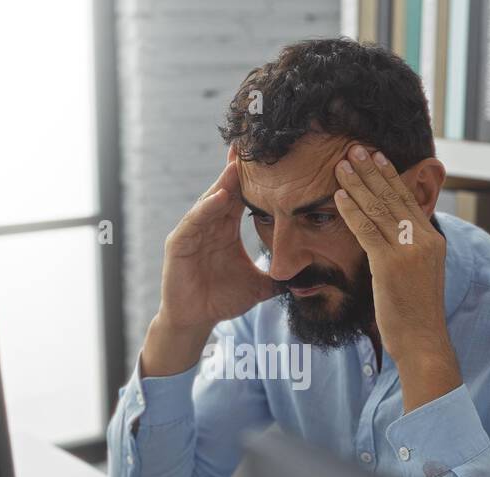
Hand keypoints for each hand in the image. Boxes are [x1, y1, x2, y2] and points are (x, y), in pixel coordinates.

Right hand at [142, 148, 274, 376]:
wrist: (196, 320)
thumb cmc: (221, 299)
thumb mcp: (258, 286)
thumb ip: (280, 278)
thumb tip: (310, 278)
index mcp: (226, 229)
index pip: (241, 196)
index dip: (254, 179)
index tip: (271, 158)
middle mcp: (209, 225)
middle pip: (225, 190)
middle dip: (236, 169)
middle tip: (251, 143)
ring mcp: (192, 232)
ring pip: (209, 201)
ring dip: (222, 183)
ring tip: (237, 165)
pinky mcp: (179, 244)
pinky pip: (194, 222)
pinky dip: (206, 209)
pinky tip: (219, 197)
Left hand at [334, 145, 460, 411]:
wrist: (423, 341)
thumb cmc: (416, 314)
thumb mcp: (420, 275)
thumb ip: (408, 251)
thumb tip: (392, 235)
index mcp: (434, 240)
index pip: (409, 200)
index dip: (391, 176)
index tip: (377, 157)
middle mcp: (425, 240)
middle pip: (394, 197)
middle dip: (372, 170)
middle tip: (355, 148)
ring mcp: (409, 251)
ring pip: (379, 209)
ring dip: (357, 184)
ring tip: (342, 164)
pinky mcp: (390, 264)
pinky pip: (367, 230)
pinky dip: (351, 211)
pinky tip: (338, 196)